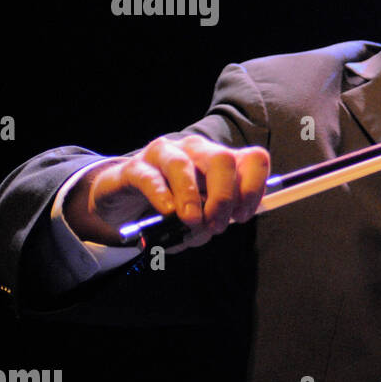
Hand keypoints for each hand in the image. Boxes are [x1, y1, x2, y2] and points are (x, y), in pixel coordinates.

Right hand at [65, 134, 270, 252]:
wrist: (126, 200)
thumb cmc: (174, 208)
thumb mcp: (201, 217)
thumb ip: (211, 222)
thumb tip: (207, 230)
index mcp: (221, 161)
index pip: (254, 159)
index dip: (254, 188)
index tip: (242, 216)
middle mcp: (196, 151)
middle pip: (222, 159)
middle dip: (224, 196)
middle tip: (216, 225)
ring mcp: (163, 155)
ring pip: (182, 165)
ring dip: (191, 197)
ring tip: (191, 221)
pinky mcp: (134, 168)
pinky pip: (149, 177)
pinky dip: (160, 195)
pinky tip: (166, 212)